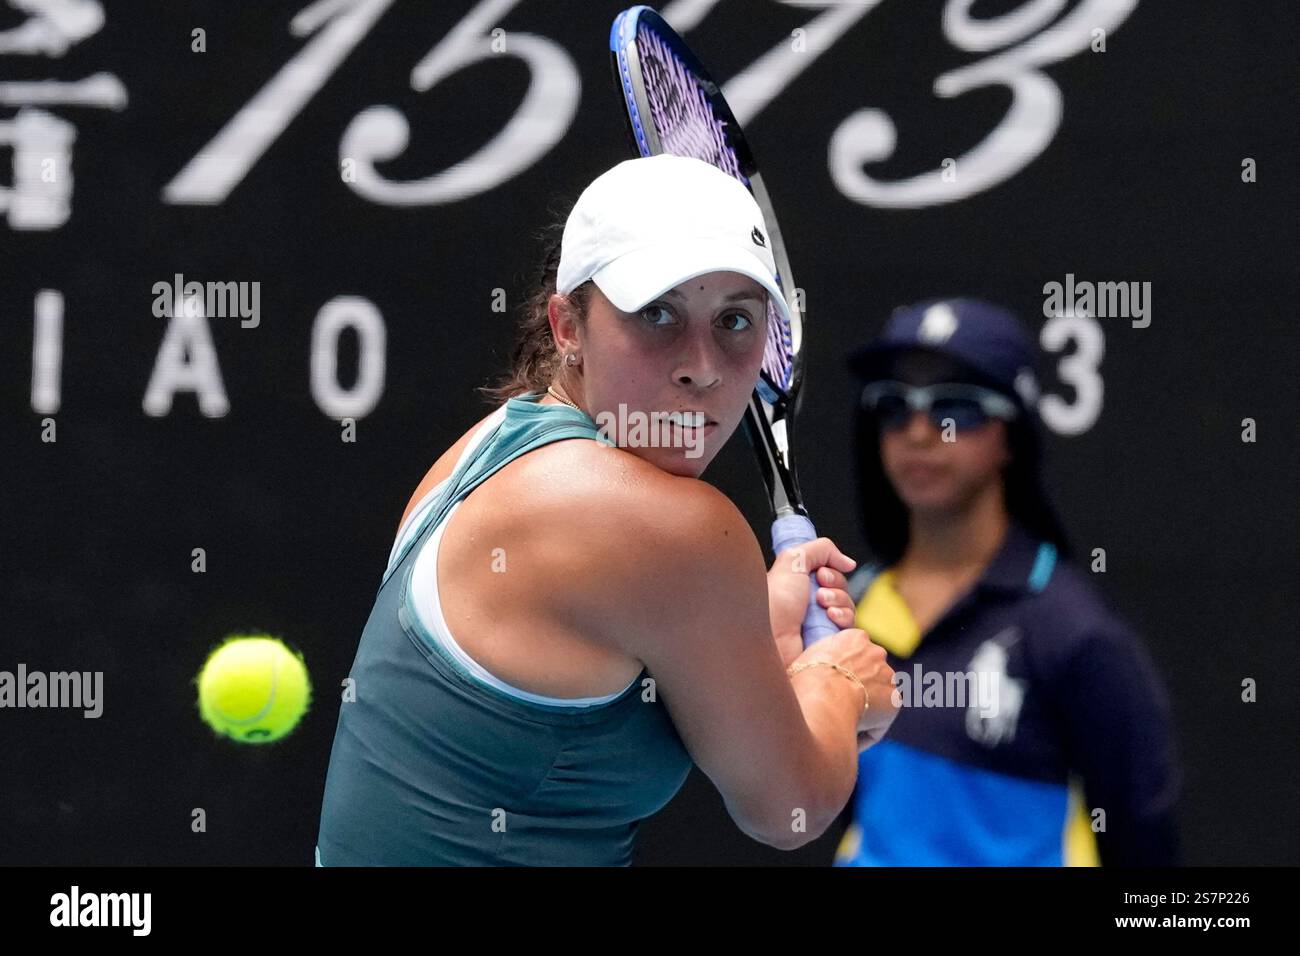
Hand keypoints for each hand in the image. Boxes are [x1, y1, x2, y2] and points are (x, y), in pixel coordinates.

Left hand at [767, 537, 857, 667]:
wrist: (769, 639)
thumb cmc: (773, 602)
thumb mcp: (793, 560)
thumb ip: (822, 549)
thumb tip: (848, 562)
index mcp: (798, 583)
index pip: (829, 572)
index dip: (831, 570)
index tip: (820, 573)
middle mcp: (809, 602)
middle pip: (841, 587)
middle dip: (835, 585)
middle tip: (818, 593)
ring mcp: (819, 622)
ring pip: (848, 604)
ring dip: (838, 600)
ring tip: (822, 606)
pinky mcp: (828, 640)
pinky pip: (850, 625)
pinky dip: (843, 617)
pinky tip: (830, 618)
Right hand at [790, 628, 898, 747]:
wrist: (822, 696)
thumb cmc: (803, 680)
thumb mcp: (805, 659)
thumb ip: (816, 661)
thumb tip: (803, 675)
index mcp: (854, 637)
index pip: (854, 653)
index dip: (843, 672)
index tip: (831, 687)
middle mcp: (876, 651)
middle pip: (869, 672)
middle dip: (857, 688)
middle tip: (836, 707)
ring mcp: (888, 675)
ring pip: (876, 696)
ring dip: (863, 710)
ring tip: (840, 728)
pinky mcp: (895, 701)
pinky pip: (879, 722)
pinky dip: (866, 733)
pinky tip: (847, 741)